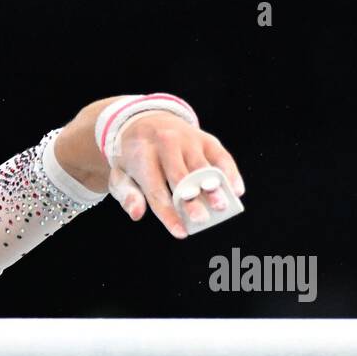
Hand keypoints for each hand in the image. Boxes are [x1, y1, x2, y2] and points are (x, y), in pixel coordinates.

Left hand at [109, 112, 245, 238]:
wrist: (146, 122)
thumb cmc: (135, 159)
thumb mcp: (121, 175)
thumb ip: (128, 195)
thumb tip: (137, 214)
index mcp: (142, 155)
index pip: (156, 190)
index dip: (168, 213)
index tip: (180, 232)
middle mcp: (166, 143)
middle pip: (180, 177)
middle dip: (191, 199)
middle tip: (201, 219)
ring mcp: (188, 139)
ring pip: (202, 166)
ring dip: (213, 187)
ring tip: (222, 206)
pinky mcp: (205, 138)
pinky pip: (220, 155)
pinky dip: (229, 172)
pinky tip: (236, 190)